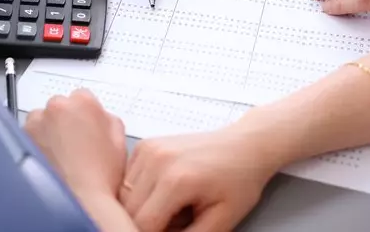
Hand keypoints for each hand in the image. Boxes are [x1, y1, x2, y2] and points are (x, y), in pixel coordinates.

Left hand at [25, 90, 126, 201]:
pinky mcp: (21, 139)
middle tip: (73, 143)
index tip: (83, 127)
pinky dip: (36, 144)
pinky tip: (49, 160)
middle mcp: (57, 107)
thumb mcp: (119, 140)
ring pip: (41, 120)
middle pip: (60, 107)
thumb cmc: (100, 175)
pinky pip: (28, 136)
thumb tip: (99, 117)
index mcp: (83, 101)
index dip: (84, 115)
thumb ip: (108, 119)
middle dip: (64, 121)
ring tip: (59, 155)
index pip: (81, 98)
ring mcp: (36, 122)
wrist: (80, 200)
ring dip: (48, 131)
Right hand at [120, 128, 278, 231]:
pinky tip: (164, 192)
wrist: (246, 146)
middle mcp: (157, 159)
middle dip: (147, 224)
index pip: (143, 224)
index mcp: (176, 179)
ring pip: (123, 196)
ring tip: (173, 206)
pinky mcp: (145, 145)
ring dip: (141, 208)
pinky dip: (139, 193)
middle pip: (128, 210)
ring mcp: (149, 149)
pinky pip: (127, 180)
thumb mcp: (222, 220)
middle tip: (178, 221)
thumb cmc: (239, 179)